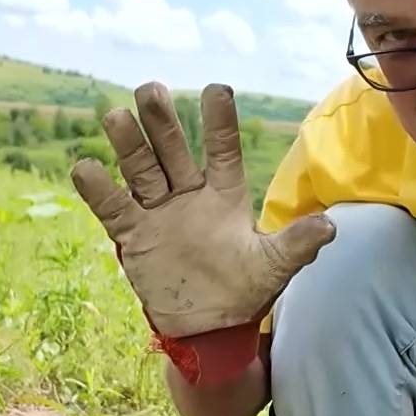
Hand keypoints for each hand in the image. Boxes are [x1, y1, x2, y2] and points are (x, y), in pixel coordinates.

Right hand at [70, 81, 333, 383]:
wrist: (210, 326)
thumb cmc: (245, 290)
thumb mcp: (274, 267)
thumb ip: (297, 244)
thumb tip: (330, 227)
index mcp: (224, 194)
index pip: (221, 150)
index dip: (219, 121)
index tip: (217, 89)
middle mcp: (189, 194)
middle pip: (172, 150)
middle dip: (162, 121)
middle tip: (150, 89)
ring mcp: (158, 212)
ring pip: (141, 169)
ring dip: (129, 144)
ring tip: (116, 115)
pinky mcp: (133, 235)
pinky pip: (113, 208)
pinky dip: (98, 190)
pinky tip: (85, 167)